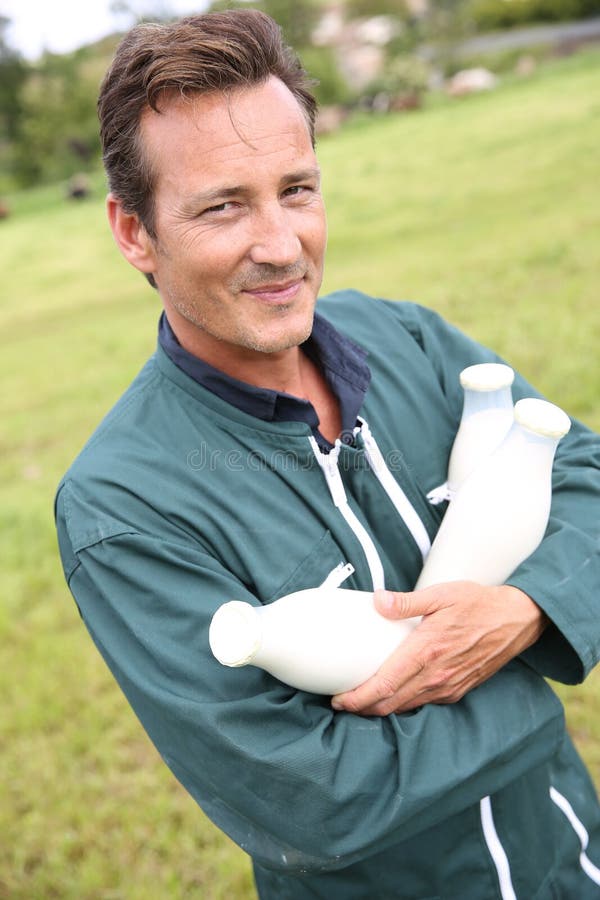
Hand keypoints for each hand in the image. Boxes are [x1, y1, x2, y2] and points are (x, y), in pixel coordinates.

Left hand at [331, 582, 547, 716]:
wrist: (517, 619)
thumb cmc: (477, 603)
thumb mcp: (441, 594)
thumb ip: (406, 601)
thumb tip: (376, 600)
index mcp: (426, 651)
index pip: (383, 685)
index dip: (357, 698)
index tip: (337, 699)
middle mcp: (436, 676)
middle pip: (389, 704)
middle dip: (361, 708)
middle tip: (340, 703)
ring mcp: (448, 686)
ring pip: (405, 708)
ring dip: (380, 709)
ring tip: (360, 701)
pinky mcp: (458, 690)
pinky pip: (423, 704)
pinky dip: (402, 705)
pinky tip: (392, 696)